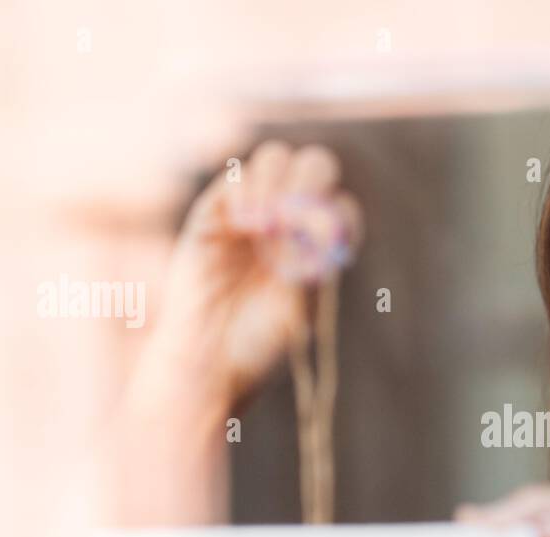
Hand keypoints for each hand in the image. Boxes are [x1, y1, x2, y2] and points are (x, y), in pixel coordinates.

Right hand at [140, 139, 363, 414]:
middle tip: (295, 219)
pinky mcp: (213, 215)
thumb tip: (323, 220)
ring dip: (278, 184)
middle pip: (315, 166)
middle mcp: (289, 224)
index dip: (334, 218)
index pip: (340, 207)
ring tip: (267, 227)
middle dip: (311, 182)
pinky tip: (247, 226)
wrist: (208, 365)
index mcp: (318, 248)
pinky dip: (246, 192)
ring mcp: (251, 215)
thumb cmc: (258, 346)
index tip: (320, 249)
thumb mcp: (301, 309)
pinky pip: (234, 176)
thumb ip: (315, 265)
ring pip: (275, 158)